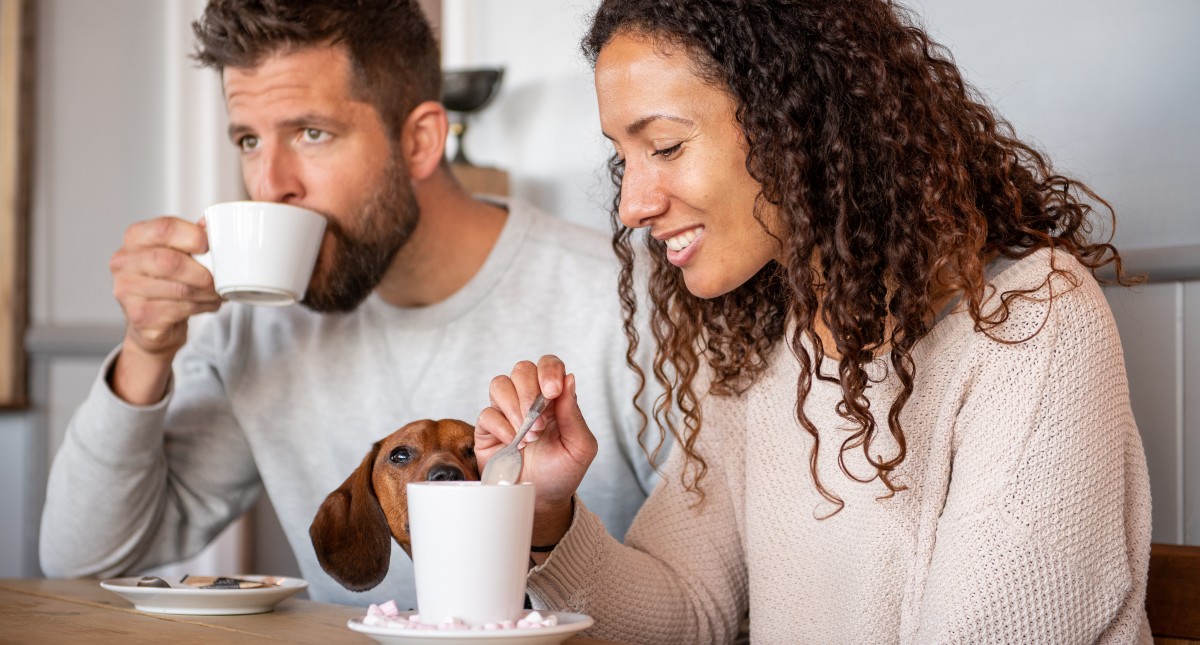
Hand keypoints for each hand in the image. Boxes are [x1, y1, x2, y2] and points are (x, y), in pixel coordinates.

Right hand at [108, 216, 221, 403]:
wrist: (151, 321)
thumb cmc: (167, 280)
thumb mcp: (178, 252)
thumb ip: (192, 236)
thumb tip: (208, 224)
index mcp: (136, 237)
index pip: (165, 228)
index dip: (194, 236)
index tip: (210, 246)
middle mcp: (124, 262)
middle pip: (170, 261)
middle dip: (202, 272)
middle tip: (217, 279)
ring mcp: (127, 290)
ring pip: (179, 289)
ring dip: (206, 292)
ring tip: (216, 293)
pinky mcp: (139, 316)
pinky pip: (179, 309)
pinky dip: (201, 307)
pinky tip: (207, 304)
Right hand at [476, 356, 597, 545]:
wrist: (541, 501)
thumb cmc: (562, 472)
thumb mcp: (580, 446)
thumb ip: (573, 414)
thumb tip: (570, 378)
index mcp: (554, 398)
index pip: (549, 365)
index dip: (549, 370)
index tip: (553, 391)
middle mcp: (528, 399)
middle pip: (521, 369)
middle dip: (530, 392)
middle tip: (539, 422)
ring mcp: (506, 412)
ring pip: (500, 384)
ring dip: (515, 408)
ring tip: (528, 435)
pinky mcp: (488, 430)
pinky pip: (487, 413)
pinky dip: (501, 427)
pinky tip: (513, 444)